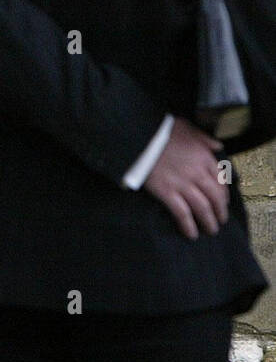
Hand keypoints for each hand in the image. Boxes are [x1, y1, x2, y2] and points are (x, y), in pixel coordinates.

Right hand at [144, 117, 227, 239]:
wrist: (137, 134)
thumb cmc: (159, 129)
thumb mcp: (186, 127)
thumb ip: (203, 138)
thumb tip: (218, 147)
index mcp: (203, 157)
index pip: (221, 181)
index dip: (223, 195)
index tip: (222, 202)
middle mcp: (197, 172)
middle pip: (215, 197)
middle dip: (220, 212)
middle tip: (220, 220)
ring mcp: (182, 183)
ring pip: (202, 208)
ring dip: (209, 222)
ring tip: (210, 230)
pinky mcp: (166, 192)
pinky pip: (182, 213)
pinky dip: (188, 225)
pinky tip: (190, 234)